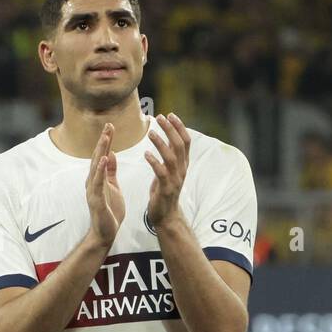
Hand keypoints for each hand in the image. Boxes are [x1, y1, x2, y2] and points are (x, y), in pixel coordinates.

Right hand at [86, 121, 124, 247]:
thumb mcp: (113, 187)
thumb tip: (112, 154)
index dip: (106, 141)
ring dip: (101, 151)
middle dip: (103, 141)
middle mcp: (93, 181)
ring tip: (106, 137)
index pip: (102, 155)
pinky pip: (98, 182)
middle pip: (98, 157)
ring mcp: (93, 190)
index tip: (111, 126)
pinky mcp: (96, 199)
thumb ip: (111, 172)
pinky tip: (105, 159)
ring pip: (96, 167)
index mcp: (98, 178)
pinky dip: (100, 170)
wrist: (105, 233)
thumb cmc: (109, 211)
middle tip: (108, 125)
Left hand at [145, 112, 189, 227]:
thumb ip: (171, 154)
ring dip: (161, 143)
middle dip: (170, 129)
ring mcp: (175, 180)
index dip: (179, 127)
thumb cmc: (165, 191)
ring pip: (171, 157)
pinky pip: (161, 173)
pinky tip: (146, 154)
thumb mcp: (170, 170)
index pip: (186, 141)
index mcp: (183, 164)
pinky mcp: (166, 189)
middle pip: (179, 145)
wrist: (166, 216)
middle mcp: (182, 170)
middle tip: (159, 117)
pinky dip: (154, 162)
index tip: (170, 114)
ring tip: (150, 132)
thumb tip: (170, 135)